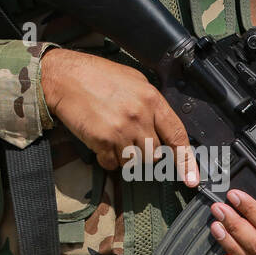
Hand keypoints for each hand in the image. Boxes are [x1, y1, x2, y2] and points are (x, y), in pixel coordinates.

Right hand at [41, 48, 198, 186]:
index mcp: (151, 99)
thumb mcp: (132, 80)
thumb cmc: (95, 75)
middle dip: (144, 152)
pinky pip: (112, 163)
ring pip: (134, 162)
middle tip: (129, 139)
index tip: (192, 179)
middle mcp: (140, 116)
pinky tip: (99, 142)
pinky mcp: (102, 140)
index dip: (187, 160)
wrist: (63, 76)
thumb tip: (161, 126)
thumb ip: (150, 103)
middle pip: (154, 154)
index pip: (177, 134)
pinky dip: (107, 159)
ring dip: (125, 157)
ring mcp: (121, 130)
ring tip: (112, 137)